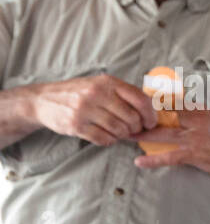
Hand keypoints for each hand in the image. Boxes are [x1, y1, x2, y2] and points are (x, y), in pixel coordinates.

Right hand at [31, 75, 157, 145]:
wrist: (44, 99)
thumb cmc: (79, 93)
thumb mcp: (100, 84)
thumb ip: (124, 94)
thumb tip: (153, 110)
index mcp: (107, 82)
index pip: (140, 99)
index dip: (150, 115)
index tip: (150, 123)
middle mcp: (96, 94)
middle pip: (132, 118)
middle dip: (136, 128)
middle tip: (131, 129)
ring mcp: (85, 110)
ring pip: (119, 130)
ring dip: (123, 135)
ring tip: (117, 132)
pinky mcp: (76, 125)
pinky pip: (104, 139)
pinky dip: (110, 141)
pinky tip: (105, 136)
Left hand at [132, 107, 209, 175]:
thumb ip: (193, 112)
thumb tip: (174, 104)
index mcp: (199, 110)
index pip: (171, 101)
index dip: (152, 100)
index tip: (135, 99)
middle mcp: (196, 121)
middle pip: (163, 116)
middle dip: (142, 116)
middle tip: (125, 115)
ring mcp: (194, 138)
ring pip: (162, 135)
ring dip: (143, 135)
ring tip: (127, 135)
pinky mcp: (194, 154)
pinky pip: (169, 157)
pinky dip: (153, 160)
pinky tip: (140, 161)